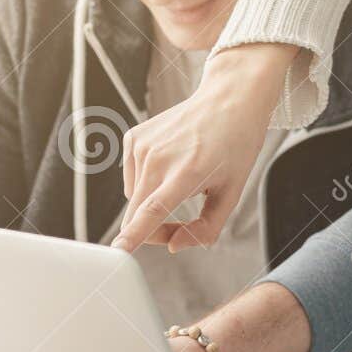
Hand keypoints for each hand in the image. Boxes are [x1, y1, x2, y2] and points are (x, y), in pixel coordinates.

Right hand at [115, 43, 296, 253]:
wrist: (229, 100)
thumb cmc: (235, 146)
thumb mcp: (232, 192)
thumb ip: (205, 228)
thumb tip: (172, 246)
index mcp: (188, 172)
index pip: (153, 210)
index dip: (134, 234)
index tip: (116, 251)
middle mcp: (160, 157)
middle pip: (139, 212)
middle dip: (152, 229)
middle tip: (179, 226)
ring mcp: (143, 145)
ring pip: (135, 197)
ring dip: (151, 201)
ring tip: (181, 180)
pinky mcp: (133, 137)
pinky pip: (132, 177)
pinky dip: (147, 180)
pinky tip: (170, 164)